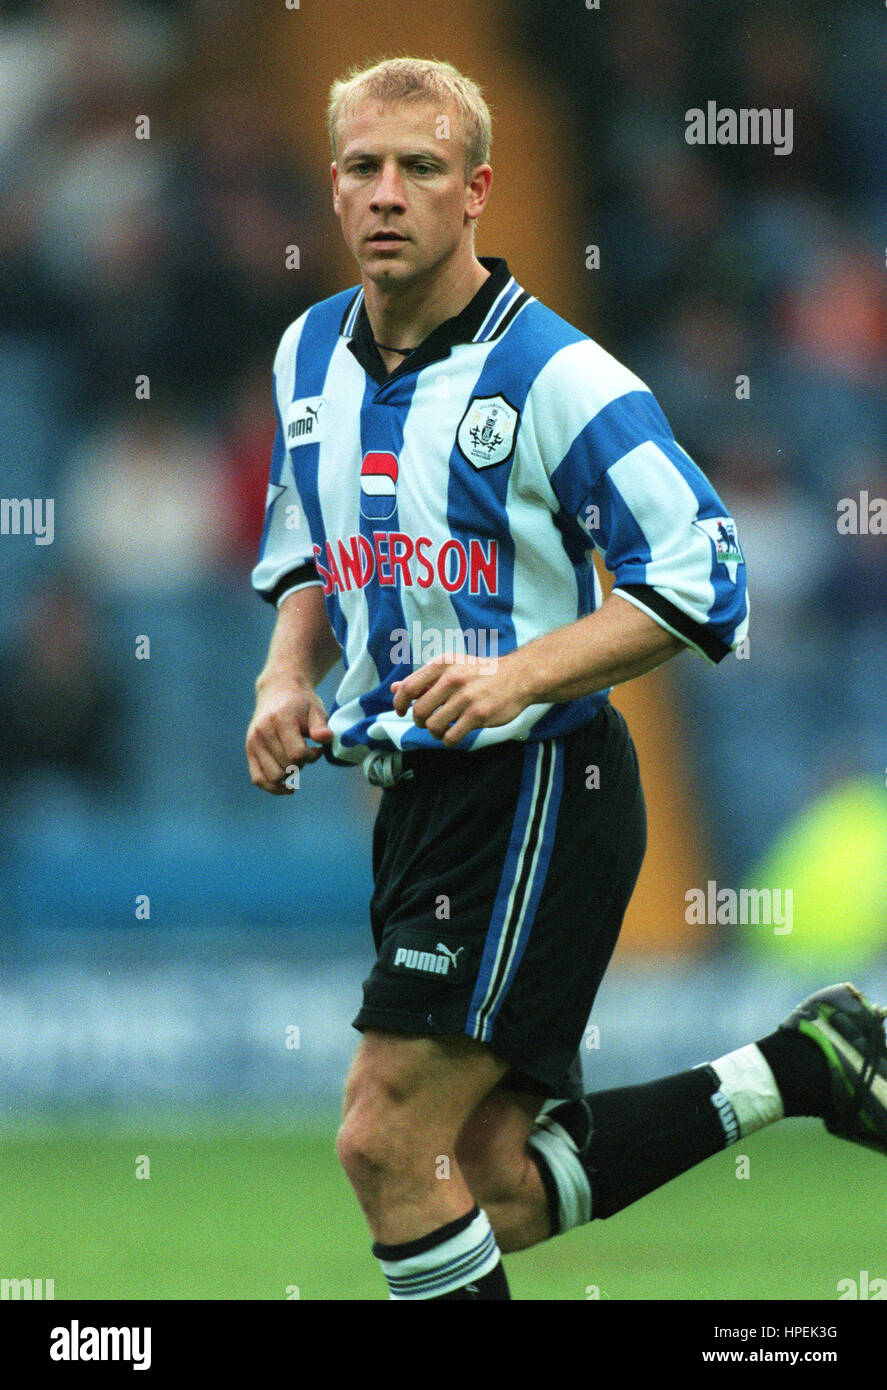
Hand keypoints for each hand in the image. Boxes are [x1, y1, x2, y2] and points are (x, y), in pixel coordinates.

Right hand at [246, 678, 332, 793]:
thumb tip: (325, 738)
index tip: (317, 749)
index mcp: (280, 720)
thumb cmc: (301, 702)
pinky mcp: (249, 749)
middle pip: (286, 767)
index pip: (297, 754)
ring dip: (289, 774)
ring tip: (296, 760)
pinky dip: (272, 787)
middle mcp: (263, 732)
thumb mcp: (316, 709)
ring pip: (273, 776)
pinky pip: (258, 779)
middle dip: (302, 765)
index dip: (312, 757)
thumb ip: (321, 726)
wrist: (278, 689)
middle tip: (307, 752)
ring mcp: (253, 741)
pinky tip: (287, 786)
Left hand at [391, 651, 531, 746]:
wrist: (519, 676)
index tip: (402, 712)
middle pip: (419, 711)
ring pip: (433, 726)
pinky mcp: (479, 714)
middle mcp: (452, 678)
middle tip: (429, 721)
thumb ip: (424, 679)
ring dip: (435, 732)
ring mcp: (466, 697)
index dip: (399, 703)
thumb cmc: (482, 673)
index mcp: (443, 664)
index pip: (408, 687)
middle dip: (420, 721)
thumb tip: (394, 689)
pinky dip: (449, 740)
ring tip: (444, 728)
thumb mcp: (452, 667)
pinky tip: (455, 734)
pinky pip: (451, 737)